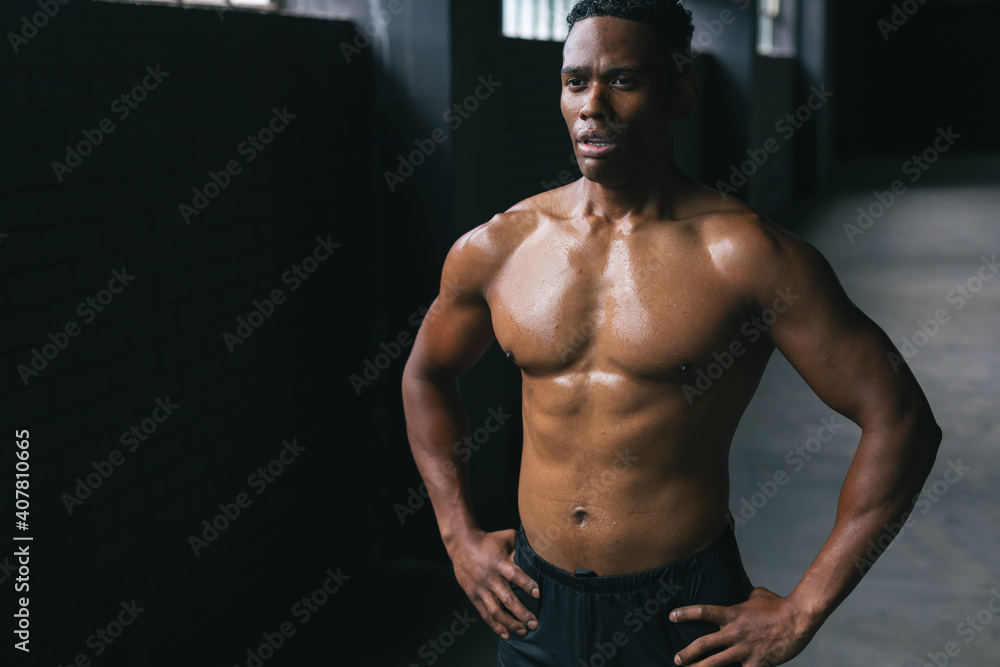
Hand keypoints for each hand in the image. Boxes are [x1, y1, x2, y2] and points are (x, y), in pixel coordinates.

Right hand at [448, 528, 539, 639]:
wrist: (461, 544)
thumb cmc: (488, 540)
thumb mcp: (506, 537)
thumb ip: (521, 546)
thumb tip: (538, 551)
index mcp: (500, 563)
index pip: (515, 575)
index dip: (527, 585)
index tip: (538, 595)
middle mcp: (490, 578)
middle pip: (508, 599)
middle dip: (522, 613)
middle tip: (534, 624)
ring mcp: (481, 589)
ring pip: (496, 611)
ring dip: (510, 624)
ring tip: (523, 632)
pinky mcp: (473, 596)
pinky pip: (485, 614)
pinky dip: (495, 626)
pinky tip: (506, 634)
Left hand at [669, 586, 819, 666]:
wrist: (799, 619)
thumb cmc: (778, 605)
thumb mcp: (757, 593)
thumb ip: (743, 587)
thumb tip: (737, 574)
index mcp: (733, 614)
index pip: (704, 612)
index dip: (686, 613)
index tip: (671, 616)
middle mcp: (735, 632)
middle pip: (705, 643)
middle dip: (687, 652)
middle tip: (676, 658)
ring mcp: (745, 649)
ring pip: (717, 662)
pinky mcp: (757, 662)